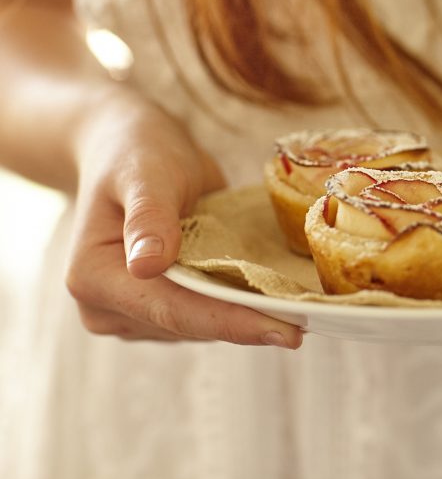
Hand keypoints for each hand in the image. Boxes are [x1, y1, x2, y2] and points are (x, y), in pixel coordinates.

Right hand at [65, 91, 302, 346]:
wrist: (130, 147)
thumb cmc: (136, 152)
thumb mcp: (145, 172)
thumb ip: (149, 215)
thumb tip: (148, 266)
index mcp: (92, 278)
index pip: (173, 310)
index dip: (232, 322)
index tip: (286, 331)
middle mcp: (106, 307)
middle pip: (191, 324)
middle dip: (250, 324)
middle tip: (311, 324)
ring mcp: (135, 313)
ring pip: (203, 325)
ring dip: (250, 317)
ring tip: (302, 312)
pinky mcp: (162, 307)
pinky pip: (208, 312)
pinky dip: (241, 303)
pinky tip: (277, 296)